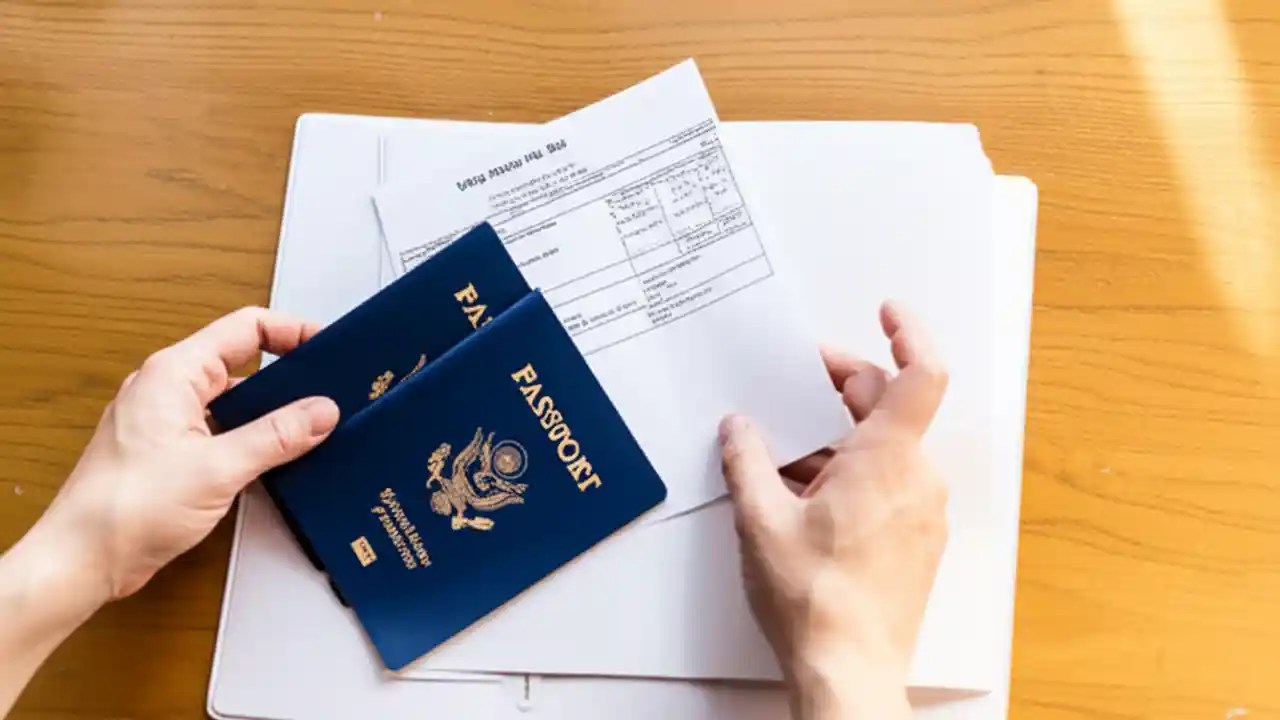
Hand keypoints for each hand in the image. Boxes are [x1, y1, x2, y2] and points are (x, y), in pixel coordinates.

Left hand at [37, 306, 339, 602]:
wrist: (83, 560)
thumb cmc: (125, 509)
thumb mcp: (219, 467)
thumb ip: (278, 436)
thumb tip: (321, 411)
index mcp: (174, 374)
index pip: (246, 328)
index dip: (292, 331)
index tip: (326, 347)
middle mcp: (167, 389)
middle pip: (242, 361)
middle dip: (288, 375)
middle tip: (327, 389)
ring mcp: (166, 420)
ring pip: (233, 399)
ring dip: (269, 412)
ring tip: (309, 426)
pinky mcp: (169, 452)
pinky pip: (221, 429)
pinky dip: (251, 438)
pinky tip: (275, 459)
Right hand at [719, 301, 947, 719]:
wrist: (850, 673)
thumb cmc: (815, 602)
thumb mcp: (760, 519)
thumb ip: (746, 461)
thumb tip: (739, 429)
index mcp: (888, 461)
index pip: (920, 374)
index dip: (907, 332)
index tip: (886, 311)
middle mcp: (917, 480)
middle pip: (888, 408)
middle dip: (839, 389)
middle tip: (791, 386)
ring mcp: (922, 514)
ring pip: (884, 450)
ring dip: (837, 440)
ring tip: (783, 457)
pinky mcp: (916, 542)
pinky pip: (888, 486)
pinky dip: (851, 474)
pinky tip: (805, 497)